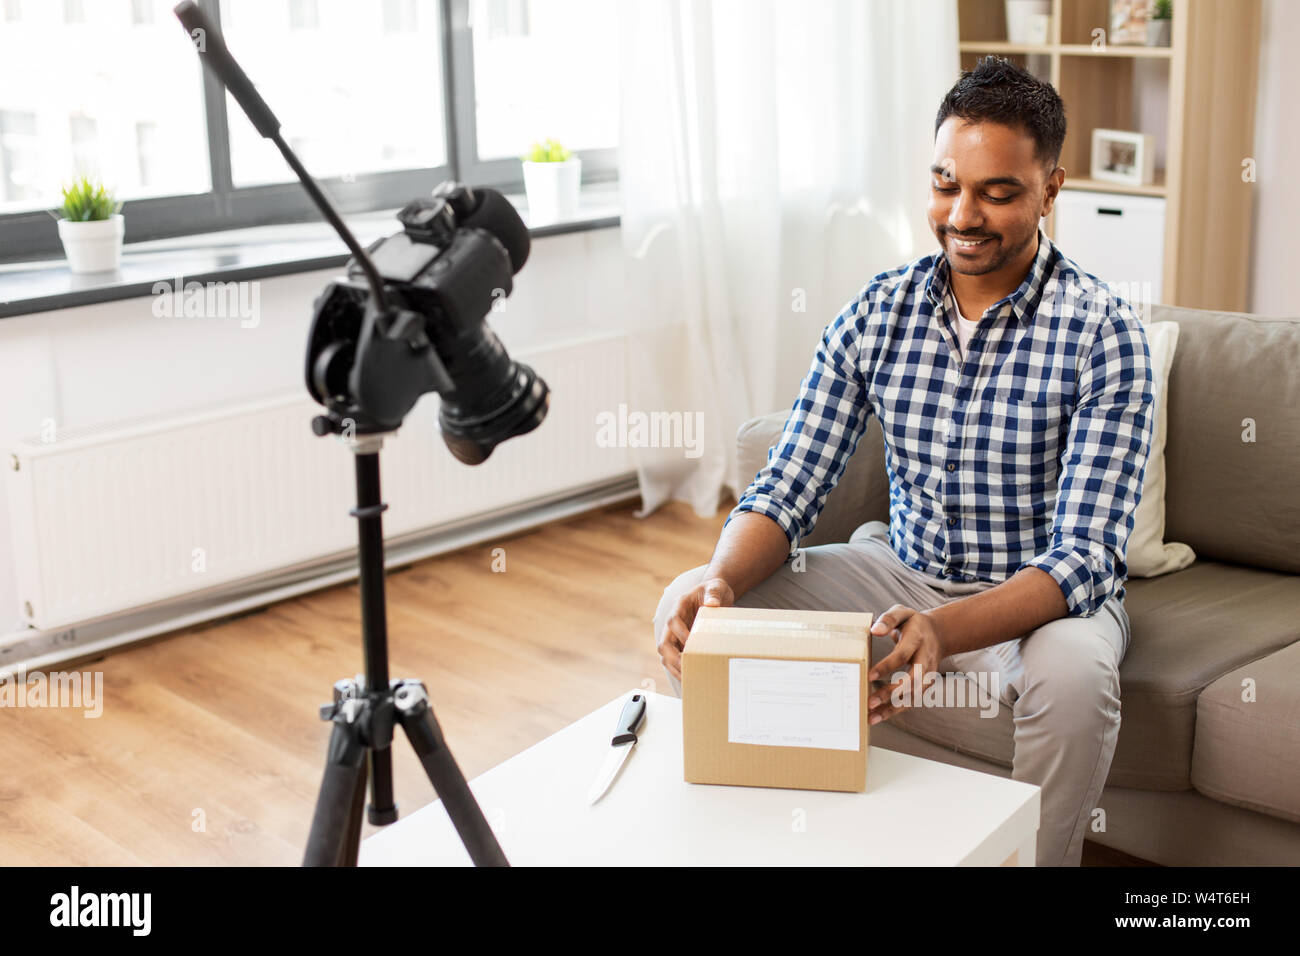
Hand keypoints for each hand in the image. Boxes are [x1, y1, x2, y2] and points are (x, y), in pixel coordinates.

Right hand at [658, 577, 733, 681]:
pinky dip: (679, 668)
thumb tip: (712, 604)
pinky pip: (674, 657)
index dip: (680, 634)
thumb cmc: (714, 590)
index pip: (673, 621)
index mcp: (679, 606)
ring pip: (666, 653)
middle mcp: (673, 621)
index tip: (692, 645)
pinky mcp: (680, 642)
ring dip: (674, 667)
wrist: (714, 594)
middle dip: (672, 657)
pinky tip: (689, 677)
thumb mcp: (716, 587)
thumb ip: (714, 593)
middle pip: (663, 641)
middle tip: (686, 668)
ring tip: (687, 678)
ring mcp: (675, 633)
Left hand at [866, 604, 946, 724]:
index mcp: (918, 639)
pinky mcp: (925, 685)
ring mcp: (928, 675)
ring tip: (871, 717)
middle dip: (891, 693)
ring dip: (892, 708)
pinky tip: (878, 717)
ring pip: (913, 695)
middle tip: (870, 702)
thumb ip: (888, 619)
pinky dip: (895, 710)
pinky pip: (911, 701)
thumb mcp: (902, 613)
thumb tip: (873, 630)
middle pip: (912, 680)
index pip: (903, 655)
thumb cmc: (913, 623)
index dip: (887, 666)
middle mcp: (926, 659)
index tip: (869, 676)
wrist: (939, 634)